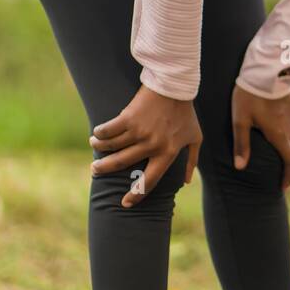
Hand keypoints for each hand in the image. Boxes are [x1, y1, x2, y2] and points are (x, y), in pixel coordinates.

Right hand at [90, 84, 202, 207]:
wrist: (175, 86)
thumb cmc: (185, 113)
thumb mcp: (195, 137)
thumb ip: (192, 160)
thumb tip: (186, 182)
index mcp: (168, 153)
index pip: (150, 180)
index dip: (136, 195)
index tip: (125, 203)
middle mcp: (152, 145)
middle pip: (121, 163)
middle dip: (104, 169)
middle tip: (95, 170)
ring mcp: (139, 132)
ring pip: (111, 147)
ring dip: (100, 148)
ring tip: (95, 147)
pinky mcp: (128, 118)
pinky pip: (108, 130)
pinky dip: (100, 133)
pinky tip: (96, 133)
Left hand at [232, 84, 289, 190]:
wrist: (267, 68)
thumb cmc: (249, 95)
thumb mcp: (240, 119)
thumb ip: (241, 144)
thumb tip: (240, 167)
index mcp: (279, 134)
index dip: (288, 177)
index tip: (283, 186)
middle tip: (281, 165)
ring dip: (289, 138)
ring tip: (273, 132)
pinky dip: (289, 121)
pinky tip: (276, 113)